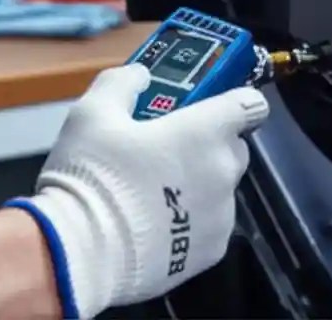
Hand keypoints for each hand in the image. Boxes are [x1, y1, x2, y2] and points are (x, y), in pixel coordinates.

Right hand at [7, 64, 268, 318]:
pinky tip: (154, 227)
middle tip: (168, 152)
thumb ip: (122, 84)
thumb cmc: (91, 176)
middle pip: (234, 149)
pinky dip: (192, 225)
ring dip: (200, 187)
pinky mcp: (212, 251)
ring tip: (153, 196)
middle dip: (210, 146)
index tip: (217, 107)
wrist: (81, 254)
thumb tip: (141, 76)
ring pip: (221, 190)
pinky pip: (210, 227)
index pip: (250, 105)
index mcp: (205, 132)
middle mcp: (223, 171)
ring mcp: (222, 215)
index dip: (237, 103)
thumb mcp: (92, 114)